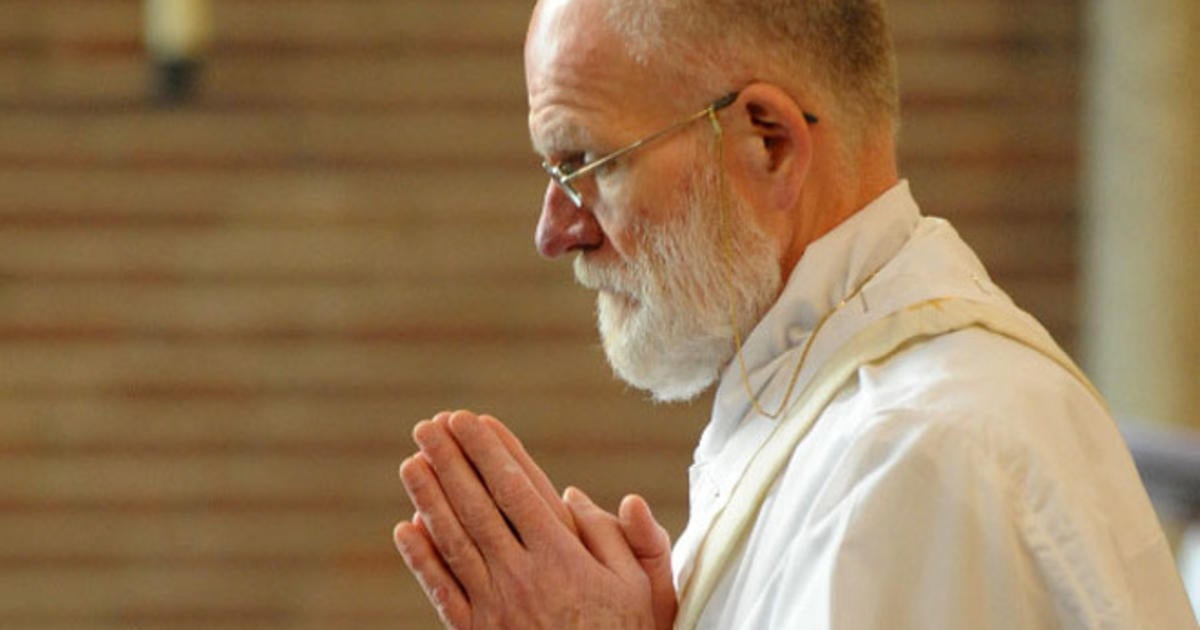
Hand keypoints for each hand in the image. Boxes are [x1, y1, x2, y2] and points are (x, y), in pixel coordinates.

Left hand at [393, 411, 675, 628]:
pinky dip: (421, 559)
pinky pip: (443, 591)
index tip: (471, 420)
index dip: (490, 451)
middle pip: (478, 507)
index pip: (517, 490)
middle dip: (452, 462)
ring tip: (411, 462)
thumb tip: (574, 493)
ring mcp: (496, 606)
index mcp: (564, 557)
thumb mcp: (643, 586)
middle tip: (429, 426)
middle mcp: (524, 576)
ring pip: (455, 542)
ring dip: (429, 498)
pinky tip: (405, 528)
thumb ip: (618, 536)